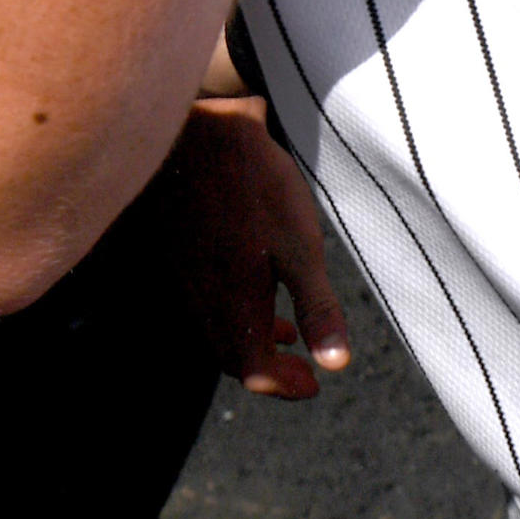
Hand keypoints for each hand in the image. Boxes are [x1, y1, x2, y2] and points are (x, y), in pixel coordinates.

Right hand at [139, 95, 351, 397]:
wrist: (193, 132)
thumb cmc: (251, 187)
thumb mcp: (299, 245)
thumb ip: (316, 306)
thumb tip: (335, 363)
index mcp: (233, 308)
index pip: (254, 372)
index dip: (285, 386)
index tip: (313, 383)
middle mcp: (205, 301)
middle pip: (233, 356)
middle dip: (270, 370)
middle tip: (305, 369)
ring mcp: (189, 276)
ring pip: (219, 329)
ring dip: (253, 340)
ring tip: (287, 334)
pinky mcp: (183, 253)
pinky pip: (209, 301)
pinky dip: (236, 310)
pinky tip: (258, 286)